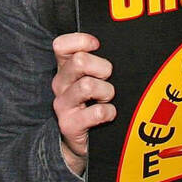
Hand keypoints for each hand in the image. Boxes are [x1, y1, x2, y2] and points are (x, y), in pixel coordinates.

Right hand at [51, 32, 114, 176]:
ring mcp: (63, 104)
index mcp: (65, 68)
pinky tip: (109, 115)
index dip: (81, 41)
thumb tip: (120, 45)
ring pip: (88, 86)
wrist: (83, 141)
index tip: (97, 46)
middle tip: (108, 79)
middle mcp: (60, 84)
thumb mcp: (94, 77)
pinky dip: (109, 112)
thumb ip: (99, 61)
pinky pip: (96, 112)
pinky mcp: (69, 124)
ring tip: (108, 99)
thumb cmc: (94, 103)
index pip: (62, 45)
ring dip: (106, 91)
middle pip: (79, 61)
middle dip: (102, 68)